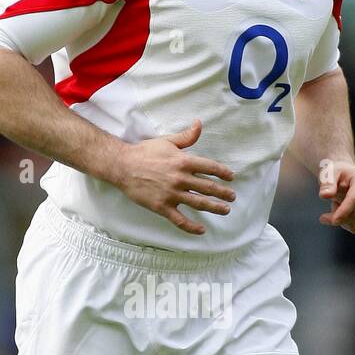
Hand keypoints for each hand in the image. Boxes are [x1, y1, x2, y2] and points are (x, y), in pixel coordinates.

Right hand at [113, 118, 235, 234]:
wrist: (123, 166)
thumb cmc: (145, 152)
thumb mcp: (167, 141)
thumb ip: (186, 136)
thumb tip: (199, 123)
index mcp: (183, 161)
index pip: (210, 167)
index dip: (223, 173)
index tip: (231, 177)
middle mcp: (180, 178)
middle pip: (208, 187)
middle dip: (224, 193)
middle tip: (232, 197)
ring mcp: (172, 194)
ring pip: (199, 203)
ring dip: (215, 208)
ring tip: (226, 210)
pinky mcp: (162, 207)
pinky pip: (180, 220)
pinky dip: (192, 227)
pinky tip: (201, 230)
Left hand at [318, 159, 354, 232]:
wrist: (345, 178)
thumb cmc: (336, 175)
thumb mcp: (328, 174)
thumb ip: (326, 183)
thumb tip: (325, 195)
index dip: (344, 211)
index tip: (333, 221)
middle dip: (338, 218)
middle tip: (323, 217)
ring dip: (341, 221)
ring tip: (336, 208)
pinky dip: (345, 225)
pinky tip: (342, 214)